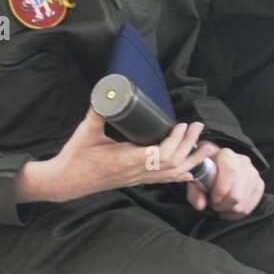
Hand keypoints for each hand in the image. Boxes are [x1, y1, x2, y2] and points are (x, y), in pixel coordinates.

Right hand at [15, 110, 208, 203]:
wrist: (66, 182)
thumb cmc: (75, 157)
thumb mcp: (86, 131)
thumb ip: (98, 112)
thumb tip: (108, 90)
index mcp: (125, 160)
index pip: (159, 155)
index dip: (175, 141)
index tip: (182, 125)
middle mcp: (135, 172)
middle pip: (172, 163)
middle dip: (189, 146)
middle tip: (199, 128)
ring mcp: (136, 178)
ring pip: (171, 174)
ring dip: (191, 161)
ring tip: (207, 149)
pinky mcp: (134, 180)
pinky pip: (162, 180)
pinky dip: (179, 175)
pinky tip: (190, 173)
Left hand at [185, 142, 264, 218]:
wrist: (218, 168)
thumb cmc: (205, 174)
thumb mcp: (195, 180)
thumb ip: (195, 192)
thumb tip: (201, 205)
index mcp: (226, 155)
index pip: (229, 172)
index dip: (220, 191)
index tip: (212, 200)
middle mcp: (243, 161)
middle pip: (237, 193)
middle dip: (223, 204)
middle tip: (214, 204)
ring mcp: (254, 173)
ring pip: (243, 202)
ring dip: (230, 209)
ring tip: (222, 205)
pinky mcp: (259, 184)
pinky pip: (251, 205)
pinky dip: (239, 212)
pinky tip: (230, 208)